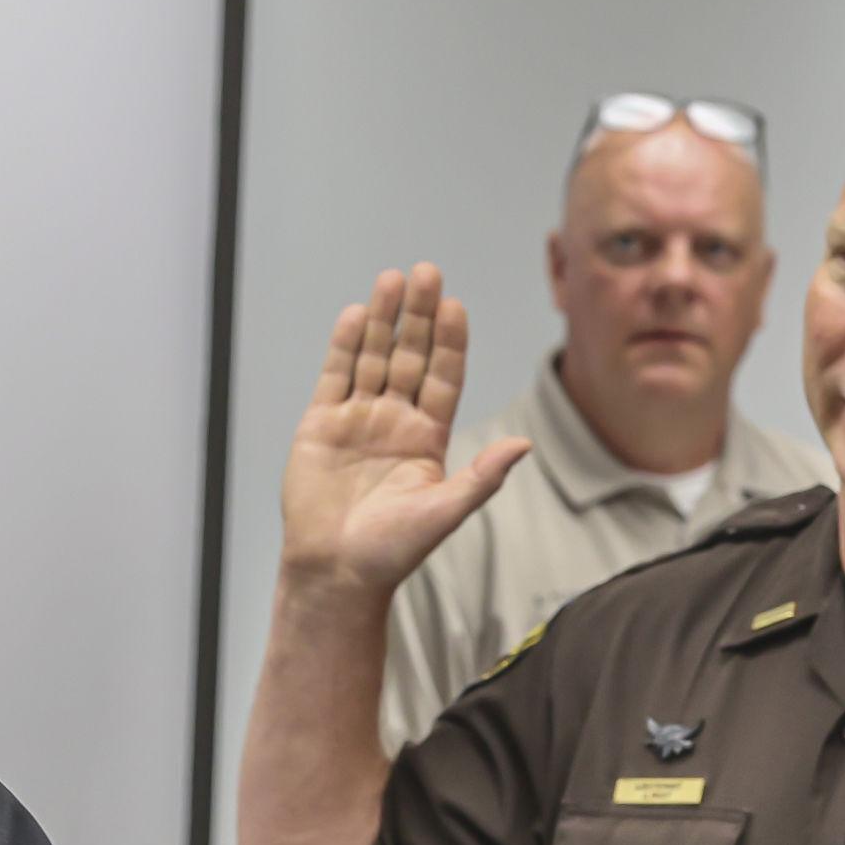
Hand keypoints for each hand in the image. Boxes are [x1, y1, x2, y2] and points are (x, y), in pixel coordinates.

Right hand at [279, 263, 529, 602]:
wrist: (336, 571)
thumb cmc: (393, 551)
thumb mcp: (446, 511)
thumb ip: (483, 477)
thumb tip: (524, 444)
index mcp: (428, 438)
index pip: (443, 378)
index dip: (450, 343)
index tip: (457, 307)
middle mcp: (395, 422)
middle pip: (410, 357)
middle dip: (419, 316)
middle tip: (427, 273)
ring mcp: (358, 419)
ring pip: (374, 358)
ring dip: (384, 319)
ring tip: (394, 279)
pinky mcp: (321, 425)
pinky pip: (336, 376)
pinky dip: (346, 346)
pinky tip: (358, 314)